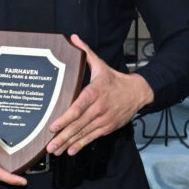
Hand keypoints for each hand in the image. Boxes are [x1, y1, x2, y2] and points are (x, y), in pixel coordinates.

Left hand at [47, 34, 152, 155]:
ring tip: (55, 150)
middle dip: (62, 136)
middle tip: (49, 145)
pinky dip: (81, 145)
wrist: (138, 92)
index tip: (53, 126)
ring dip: (68, 143)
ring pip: (83, 134)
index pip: (77, 108)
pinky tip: (71, 150)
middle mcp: (98, 108)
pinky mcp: (108, 128)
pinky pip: (92, 138)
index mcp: (94, 92)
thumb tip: (74, 38)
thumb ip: (85, 52)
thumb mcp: (100, 65)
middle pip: (78, 125)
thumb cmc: (115, 80)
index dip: (65, 119)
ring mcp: (104, 120)